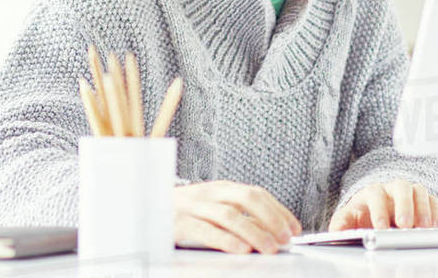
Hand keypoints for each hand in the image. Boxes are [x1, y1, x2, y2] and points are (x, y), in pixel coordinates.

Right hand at [173, 180, 301, 254]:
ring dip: (253, 231)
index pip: (256, 193)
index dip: (278, 210)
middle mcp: (208, 193)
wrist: (142, 211)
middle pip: (245, 198)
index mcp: (219, 189)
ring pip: (228, 214)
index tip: (294, 229)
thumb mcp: (211, 210)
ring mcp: (192, 207)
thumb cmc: (182, 215)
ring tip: (269, 247)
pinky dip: (225, 239)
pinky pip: (205, 230)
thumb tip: (271, 233)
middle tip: (285, 238)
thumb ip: (237, 216)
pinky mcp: (178, 223)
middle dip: (270, 218)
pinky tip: (240, 249)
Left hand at [328, 179, 437, 230]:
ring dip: (423, 209)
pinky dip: (435, 213)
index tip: (380, 227)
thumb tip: (334, 233)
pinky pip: (433, 201)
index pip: (375, 194)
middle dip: (404, 205)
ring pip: (419, 191)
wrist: (376, 211)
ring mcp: (410, 193)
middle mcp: (392, 188)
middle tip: (404, 225)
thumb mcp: (349, 218)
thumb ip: (341, 224)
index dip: (378, 210)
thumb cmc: (363, 214)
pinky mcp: (424, 200)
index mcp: (372, 191)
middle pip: (401, 187)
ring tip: (423, 229)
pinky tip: (433, 229)